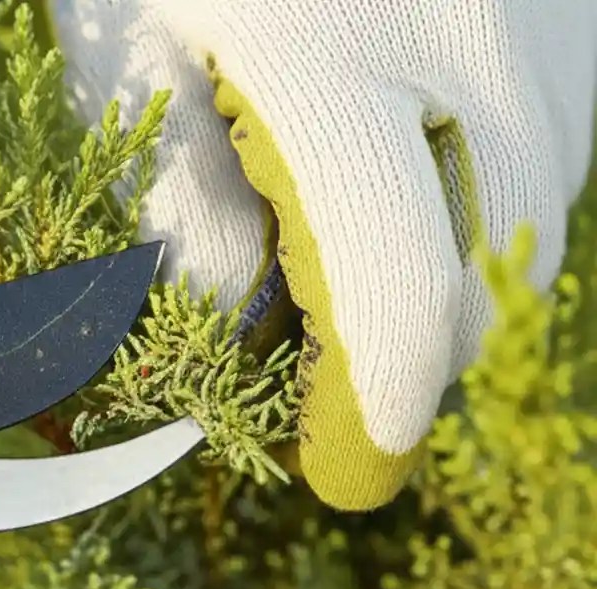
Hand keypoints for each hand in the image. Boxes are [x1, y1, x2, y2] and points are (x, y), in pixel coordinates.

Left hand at [50, 0, 596, 509]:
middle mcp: (478, 28)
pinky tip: (401, 159)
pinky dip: (487, 179)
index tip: (344, 465)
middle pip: (493, 266)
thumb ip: (179, 211)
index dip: (380, 409)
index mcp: (331, 59)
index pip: (397, 297)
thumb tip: (243, 339)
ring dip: (454, 260)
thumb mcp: (116, 53)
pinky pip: (556, 124)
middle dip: (414, 343)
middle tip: (332, 366)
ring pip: (539, 201)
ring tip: (352, 250)